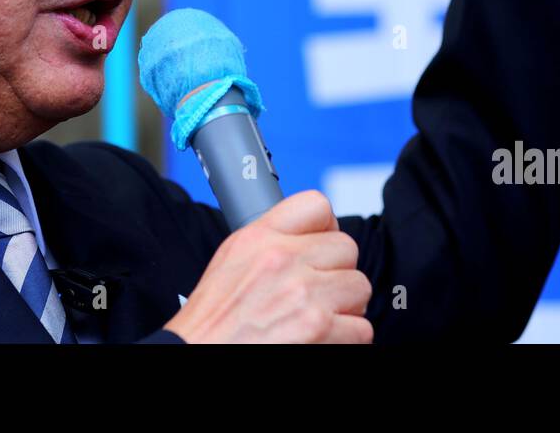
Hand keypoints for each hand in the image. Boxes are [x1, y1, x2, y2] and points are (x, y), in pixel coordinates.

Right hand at [163, 190, 372, 343]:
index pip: (316, 206)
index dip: (327, 227)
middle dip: (337, 273)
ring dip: (346, 307)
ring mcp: (303, 294)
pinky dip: (348, 337)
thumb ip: (269, 242)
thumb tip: (307, 238)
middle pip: (346, 249)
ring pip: (359, 287)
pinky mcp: (319, 329)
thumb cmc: (211, 322)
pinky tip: (325, 339)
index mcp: (258, 239)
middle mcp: (282, 260)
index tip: (322, 245)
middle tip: (319, 291)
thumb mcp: (230, 262)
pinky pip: (362, 327)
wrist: (197, 353)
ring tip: (321, 318)